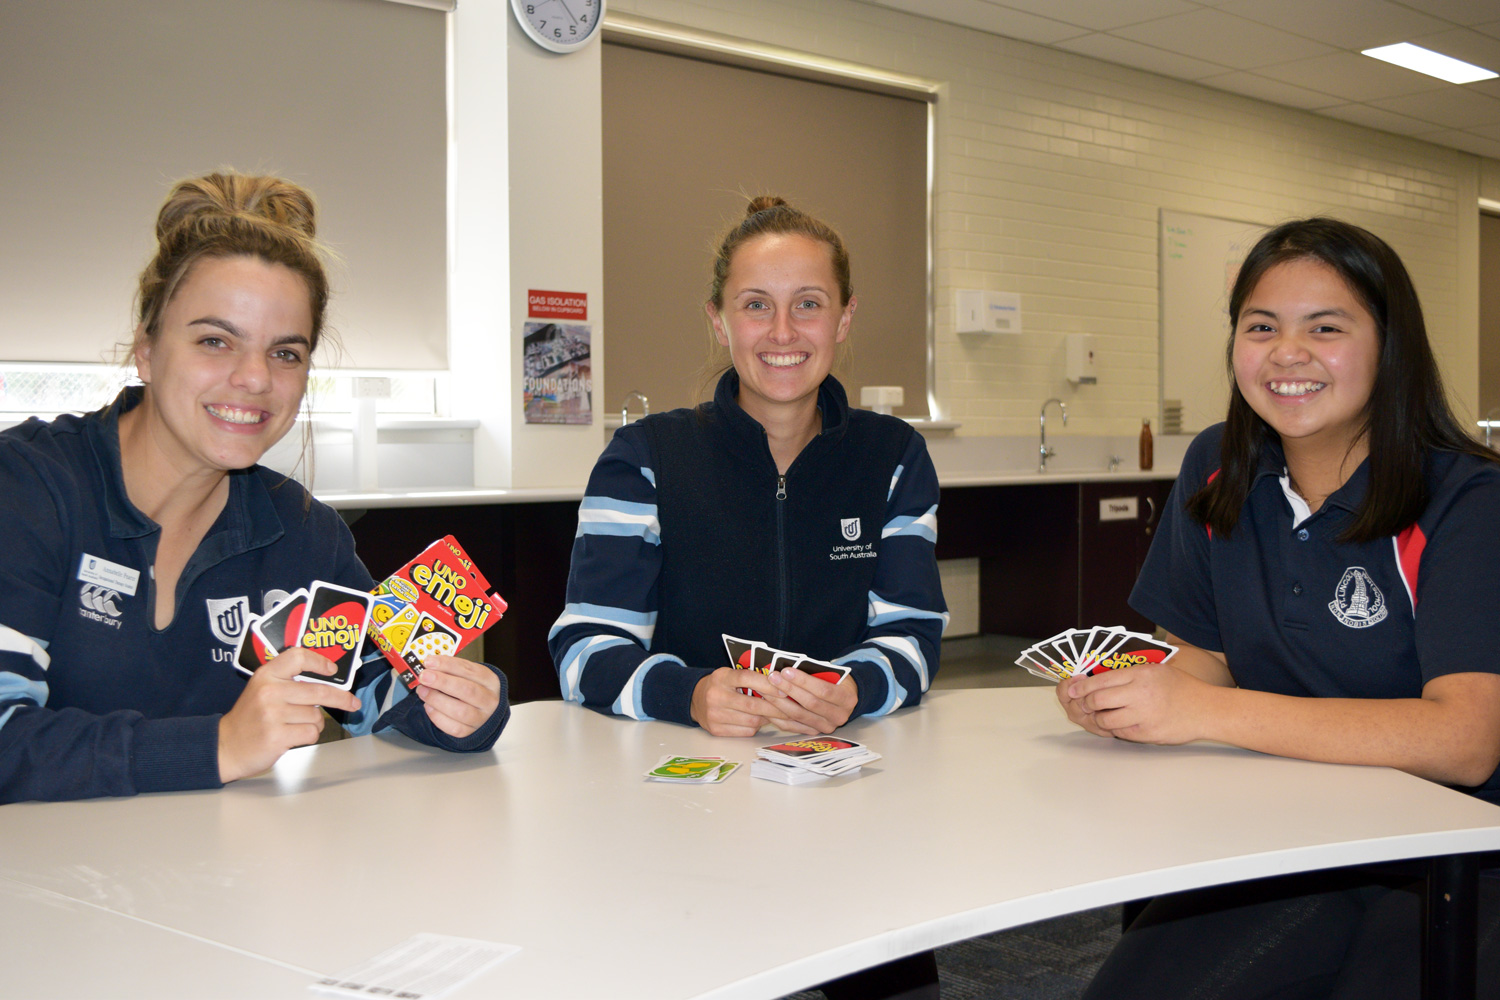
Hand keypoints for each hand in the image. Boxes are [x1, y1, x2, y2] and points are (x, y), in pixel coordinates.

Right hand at [218, 648, 361, 782]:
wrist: (225, 746)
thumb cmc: (250, 718)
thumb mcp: (261, 689)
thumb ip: (288, 681)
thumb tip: (327, 679)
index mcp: (266, 675)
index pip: (298, 657)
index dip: (320, 661)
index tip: (333, 670)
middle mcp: (269, 691)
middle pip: (319, 691)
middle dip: (341, 698)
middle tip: (352, 702)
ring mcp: (273, 715)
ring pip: (316, 715)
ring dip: (315, 723)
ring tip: (296, 725)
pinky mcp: (277, 736)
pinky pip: (310, 733)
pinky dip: (308, 736)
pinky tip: (292, 736)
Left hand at [414, 655, 502, 738]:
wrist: (483, 712)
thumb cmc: (472, 689)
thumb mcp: (468, 676)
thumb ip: (451, 670)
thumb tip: (429, 666)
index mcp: (490, 681)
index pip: (470, 670)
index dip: (448, 665)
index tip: (429, 661)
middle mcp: (489, 700)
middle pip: (467, 690)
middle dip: (442, 682)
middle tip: (424, 676)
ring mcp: (482, 718)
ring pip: (460, 711)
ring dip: (437, 699)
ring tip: (422, 691)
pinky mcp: (471, 732)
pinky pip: (453, 727)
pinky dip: (437, 716)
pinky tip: (428, 706)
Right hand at [691, 667, 796, 736]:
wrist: (694, 700)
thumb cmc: (721, 685)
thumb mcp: (730, 674)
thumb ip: (750, 678)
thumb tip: (780, 686)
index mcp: (721, 677)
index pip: (746, 678)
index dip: (767, 684)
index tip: (784, 690)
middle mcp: (716, 696)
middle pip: (752, 705)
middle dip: (775, 708)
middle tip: (791, 709)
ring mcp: (714, 715)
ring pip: (751, 720)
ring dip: (767, 718)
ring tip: (775, 714)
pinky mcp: (716, 730)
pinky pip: (745, 731)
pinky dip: (756, 726)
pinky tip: (759, 720)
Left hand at [765, 666, 858, 733]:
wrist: (844, 697)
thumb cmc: (835, 680)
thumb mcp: (832, 673)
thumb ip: (815, 672)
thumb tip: (787, 669)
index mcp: (846, 699)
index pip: (824, 690)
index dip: (804, 681)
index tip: (786, 670)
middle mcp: (839, 716)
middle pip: (810, 704)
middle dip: (789, 689)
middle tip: (773, 678)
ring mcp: (826, 727)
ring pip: (799, 715)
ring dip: (780, 702)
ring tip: (766, 689)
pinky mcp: (814, 732)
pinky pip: (792, 726)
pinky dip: (778, 716)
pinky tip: (768, 705)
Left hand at [1061, 662, 1213, 744]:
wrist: (1206, 709)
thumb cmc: (1180, 687)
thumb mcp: (1156, 670)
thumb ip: (1128, 674)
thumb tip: (1094, 678)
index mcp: (1141, 674)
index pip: (1101, 680)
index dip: (1081, 686)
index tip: (1070, 689)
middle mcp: (1141, 693)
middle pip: (1098, 700)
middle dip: (1085, 703)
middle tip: (1083, 704)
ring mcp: (1144, 715)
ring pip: (1105, 720)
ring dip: (1099, 719)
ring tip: (1102, 714)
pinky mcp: (1148, 733)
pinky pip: (1120, 733)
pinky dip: (1115, 729)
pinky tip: (1120, 723)